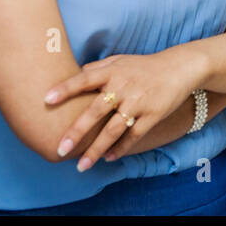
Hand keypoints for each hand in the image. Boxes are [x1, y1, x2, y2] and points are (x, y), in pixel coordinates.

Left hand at [44, 48, 201, 171]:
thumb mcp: (120, 60)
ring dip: (96, 150)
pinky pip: (133, 136)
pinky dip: (120, 148)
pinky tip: (107, 158)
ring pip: (113, 130)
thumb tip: (74, 75)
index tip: (46, 100)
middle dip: (77, 132)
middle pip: (95, 111)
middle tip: (60, 149)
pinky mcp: (152, 115)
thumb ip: (97, 68)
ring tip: (81, 166)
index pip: (84, 79)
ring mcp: (138, 102)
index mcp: (112, 71)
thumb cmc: (143, 66)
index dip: (65, 89)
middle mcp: (123, 87)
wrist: (179, 68)